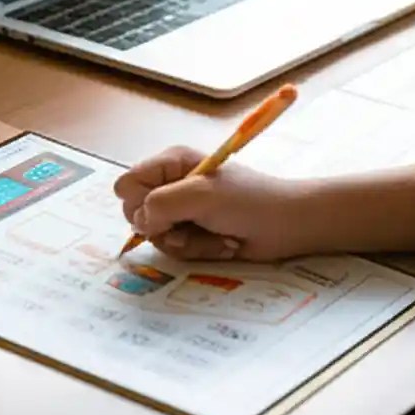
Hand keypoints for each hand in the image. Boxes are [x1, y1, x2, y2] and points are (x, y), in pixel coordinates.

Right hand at [114, 146, 306, 260]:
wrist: (288, 225)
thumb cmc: (249, 201)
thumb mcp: (202, 195)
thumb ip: (162, 203)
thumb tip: (142, 222)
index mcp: (170, 163)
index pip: (127, 185)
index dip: (139, 203)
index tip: (165, 211)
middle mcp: (171, 185)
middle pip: (135, 214)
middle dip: (163, 228)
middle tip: (190, 226)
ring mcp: (181, 211)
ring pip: (156, 237)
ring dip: (186, 243)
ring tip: (214, 235)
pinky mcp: (192, 233)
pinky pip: (175, 250)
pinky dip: (199, 251)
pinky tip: (222, 244)